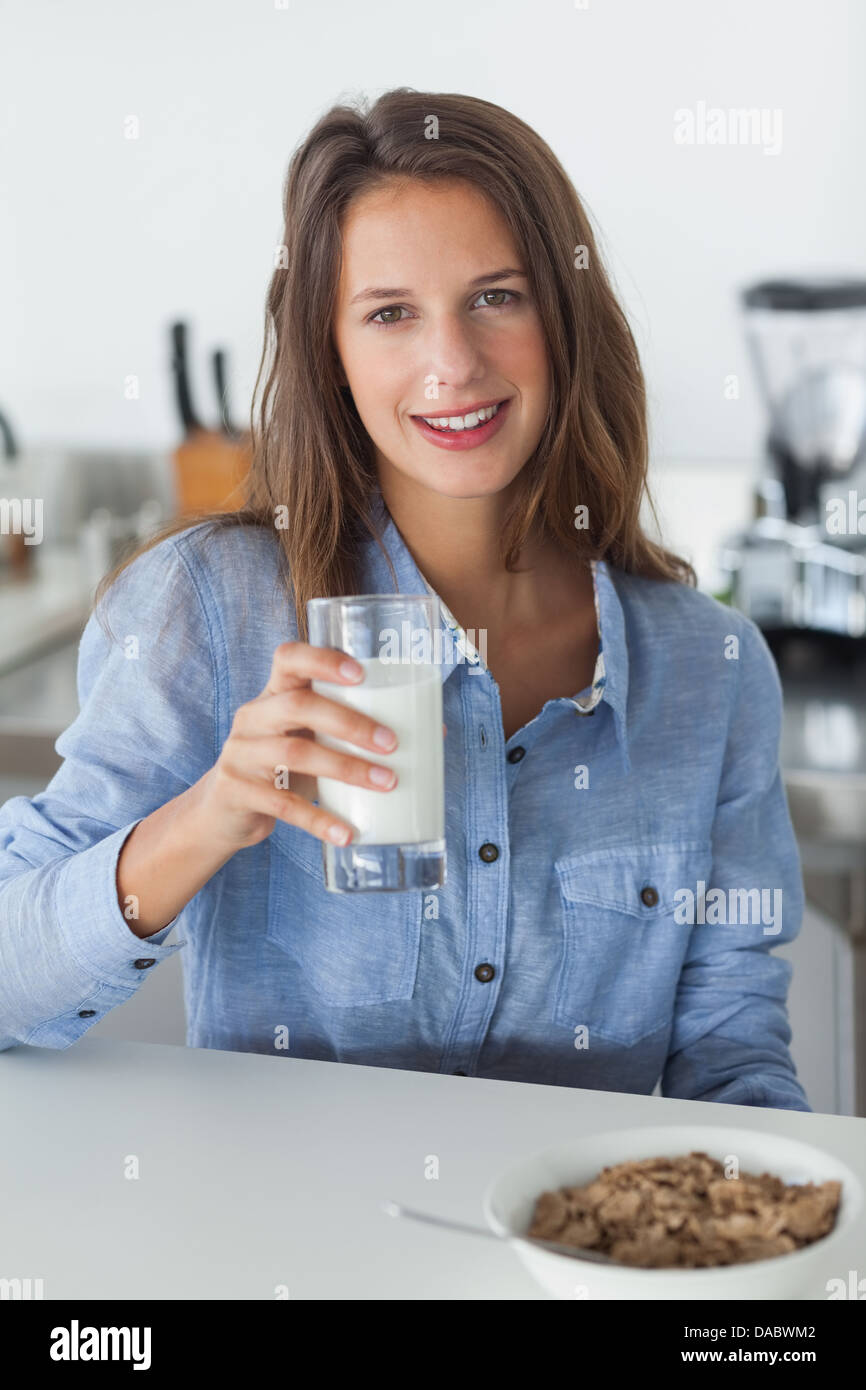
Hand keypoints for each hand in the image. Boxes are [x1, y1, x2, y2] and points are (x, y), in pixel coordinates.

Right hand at [194, 641, 416, 851]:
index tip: (362, 674)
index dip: (324, 659)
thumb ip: (353, 732)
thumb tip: (434, 733)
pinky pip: (283, 806)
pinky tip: (347, 833)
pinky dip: (320, 821)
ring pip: (296, 755)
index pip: (289, 658)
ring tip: (387, 783)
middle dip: (350, 723)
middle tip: (392, 743)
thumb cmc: (282, 769)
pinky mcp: (238, 792)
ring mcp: (241, 754)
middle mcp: (253, 717)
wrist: (222, 812)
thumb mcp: (307, 741)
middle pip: (298, 705)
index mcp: (273, 694)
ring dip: (347, 769)